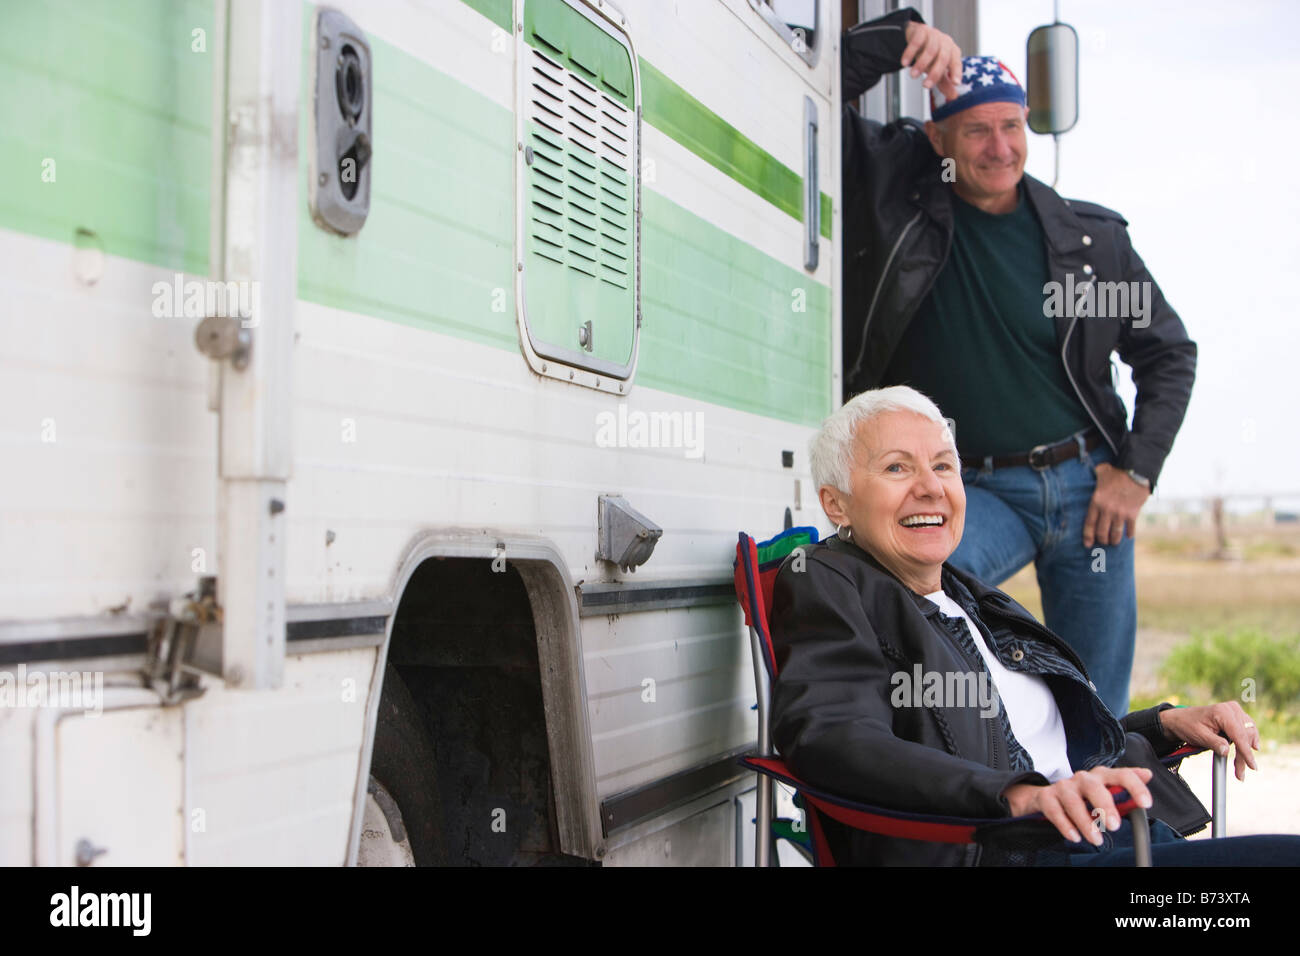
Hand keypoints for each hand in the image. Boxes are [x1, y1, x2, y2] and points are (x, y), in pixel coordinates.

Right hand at [901, 22, 961, 98]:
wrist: (917, 35)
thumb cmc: (930, 54)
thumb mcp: (938, 68)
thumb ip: (945, 82)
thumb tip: (953, 96)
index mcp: (952, 51)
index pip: (956, 62)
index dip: (956, 72)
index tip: (955, 82)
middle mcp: (945, 42)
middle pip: (943, 57)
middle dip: (934, 73)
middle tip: (925, 86)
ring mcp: (934, 35)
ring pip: (930, 50)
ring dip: (921, 64)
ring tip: (913, 76)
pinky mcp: (921, 30)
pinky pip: (916, 42)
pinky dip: (910, 53)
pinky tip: (904, 63)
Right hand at [1003, 767, 1153, 845]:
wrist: (1049, 796)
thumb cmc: (1085, 797)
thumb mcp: (1107, 793)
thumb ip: (1126, 789)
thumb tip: (1148, 774)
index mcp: (1102, 776)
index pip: (1121, 774)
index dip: (1135, 787)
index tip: (1146, 804)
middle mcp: (1082, 778)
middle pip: (1094, 787)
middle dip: (1105, 806)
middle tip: (1114, 826)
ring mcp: (1063, 787)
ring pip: (1073, 801)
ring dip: (1085, 821)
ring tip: (1096, 839)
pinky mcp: (1047, 798)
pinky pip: (1055, 811)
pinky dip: (1065, 825)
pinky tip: (1075, 837)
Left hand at [1082, 462, 1149, 547]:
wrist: (1136, 471)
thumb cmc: (1117, 471)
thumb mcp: (1101, 472)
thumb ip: (1095, 476)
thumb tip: (1093, 472)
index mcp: (1096, 501)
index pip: (1089, 523)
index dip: (1088, 536)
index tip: (1087, 544)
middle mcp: (1107, 510)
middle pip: (1101, 532)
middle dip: (1101, 540)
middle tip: (1102, 542)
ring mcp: (1120, 513)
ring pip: (1115, 533)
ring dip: (1114, 541)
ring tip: (1113, 543)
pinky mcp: (1132, 514)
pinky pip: (1130, 529)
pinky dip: (1129, 534)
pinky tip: (1128, 536)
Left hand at [1158, 702, 1260, 780]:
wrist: (1180, 719)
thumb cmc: (1187, 726)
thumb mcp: (1199, 736)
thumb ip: (1214, 743)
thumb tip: (1227, 752)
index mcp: (1222, 712)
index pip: (1239, 735)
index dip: (1246, 752)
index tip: (1252, 766)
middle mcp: (1231, 709)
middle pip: (1245, 736)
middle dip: (1244, 756)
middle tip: (1240, 774)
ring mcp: (1235, 711)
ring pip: (1249, 734)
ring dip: (1246, 751)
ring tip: (1240, 767)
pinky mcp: (1236, 715)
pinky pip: (1247, 730)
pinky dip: (1247, 742)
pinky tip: (1247, 752)